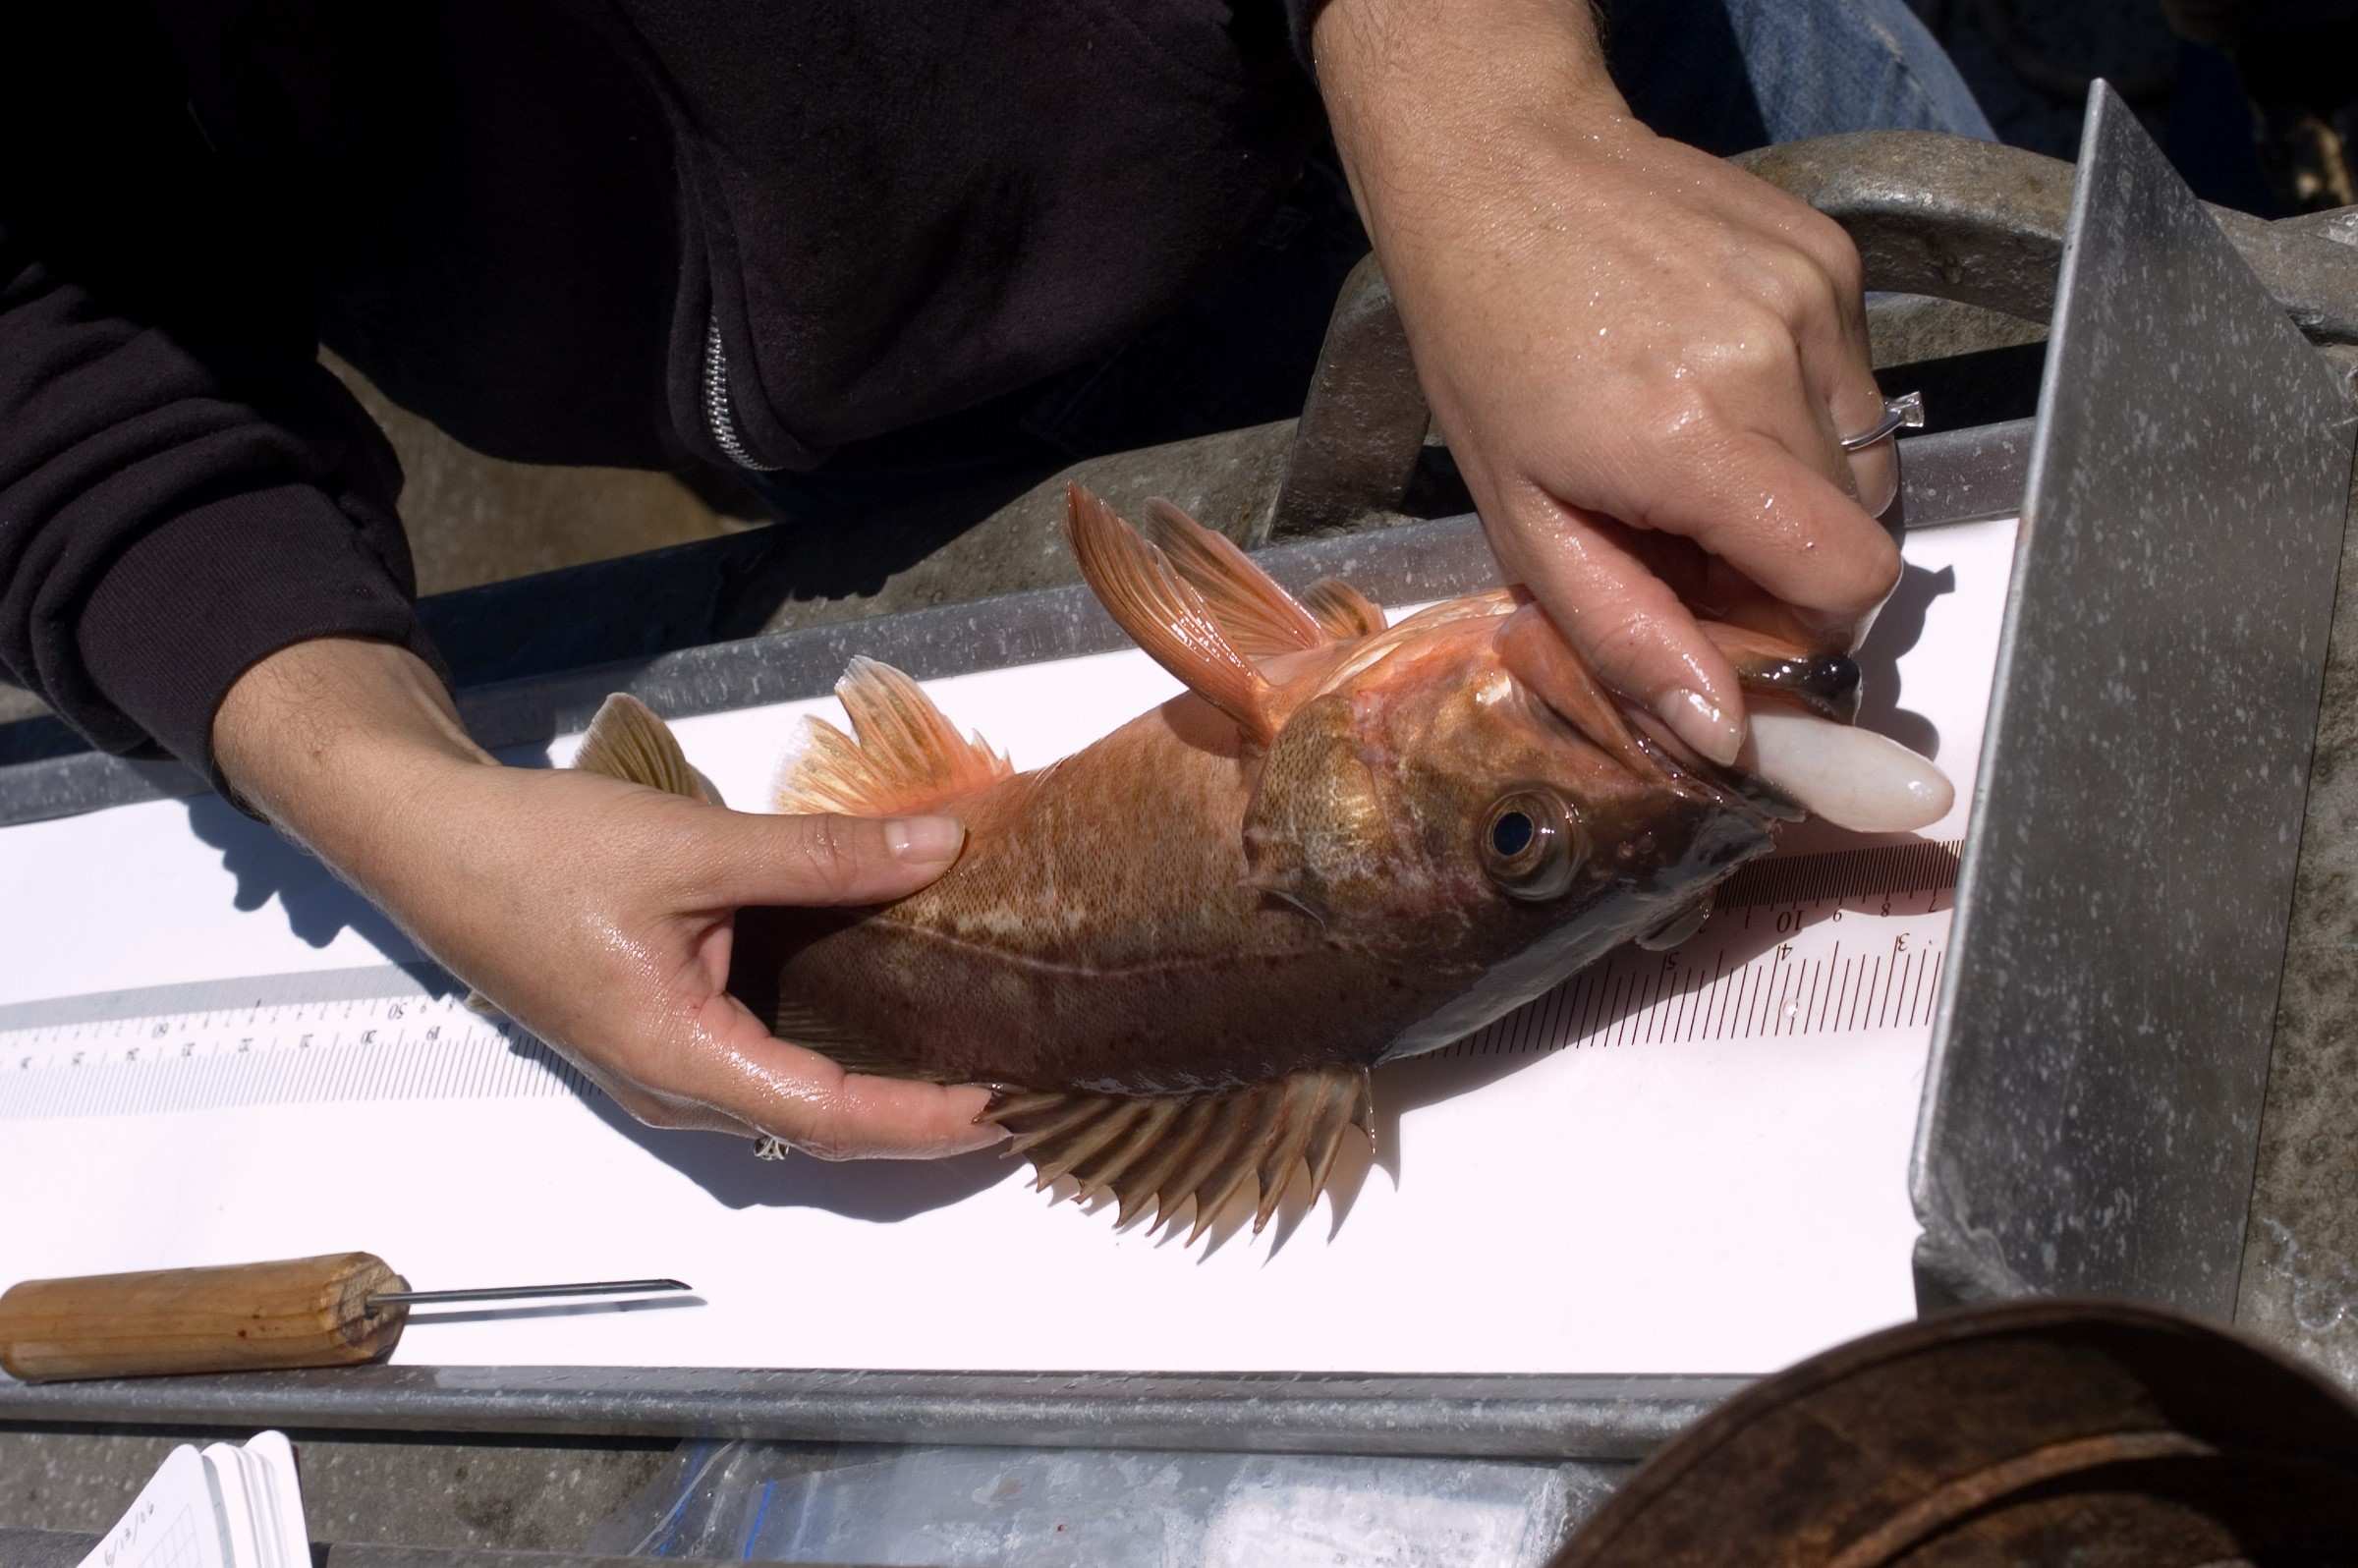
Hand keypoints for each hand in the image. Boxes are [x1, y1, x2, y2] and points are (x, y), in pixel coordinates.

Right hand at [214, 638, 1001, 1159]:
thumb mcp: (696, 849)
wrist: (428, 840)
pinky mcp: (655, 1033)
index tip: (1009, 1104)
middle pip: (821, 1125)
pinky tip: (885, 1007)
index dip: (928, 1120)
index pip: (832, 1117)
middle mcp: (674, 1088)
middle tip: (1019, 1082)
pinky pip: (762, 1061)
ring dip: (880, 1087)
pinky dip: (833, 1050)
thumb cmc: (537, 853)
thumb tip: (937, 851)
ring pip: (791, 1097)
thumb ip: (821, 858)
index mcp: (679, 1059)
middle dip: (922, 1116)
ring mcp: (661, 1067)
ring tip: (970, 1052)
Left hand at [1313, 0, 1901, 762]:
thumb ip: (1629, 637)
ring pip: (1868, 462)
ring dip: (1796, 491)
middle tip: (1690, 545)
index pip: (1848, 582)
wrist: (1500, 172)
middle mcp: (1776, 359)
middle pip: (1863, 532)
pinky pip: (1855, 385)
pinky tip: (1712, 384)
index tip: (1728, 620)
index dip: (1800, 627)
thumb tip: (1724, 737)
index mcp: (1695, 436)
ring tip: (1693, 459)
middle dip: (1787, 568)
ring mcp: (1816, 298)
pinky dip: (1800, 413)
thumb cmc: (1487, 349)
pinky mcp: (1831, 259)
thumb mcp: (1526, 522)